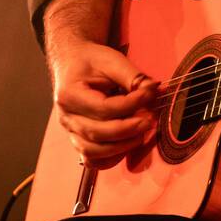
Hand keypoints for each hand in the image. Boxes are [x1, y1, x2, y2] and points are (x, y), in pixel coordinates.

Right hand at [49, 39, 159, 169]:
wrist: (73, 63)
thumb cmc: (91, 61)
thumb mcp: (112, 61)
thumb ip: (133, 77)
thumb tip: (154, 90)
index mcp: (69, 95)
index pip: (103, 108)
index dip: (130, 105)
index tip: (149, 94)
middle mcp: (67, 117)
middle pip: (97, 133)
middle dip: (128, 129)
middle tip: (150, 120)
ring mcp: (71, 131)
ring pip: (93, 152)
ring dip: (122, 147)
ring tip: (142, 132)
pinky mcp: (79, 140)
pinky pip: (92, 160)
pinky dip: (111, 159)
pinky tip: (128, 145)